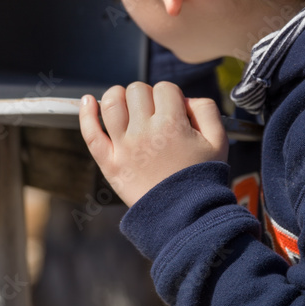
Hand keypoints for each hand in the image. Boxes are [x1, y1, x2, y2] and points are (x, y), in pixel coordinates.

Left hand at [79, 81, 228, 206]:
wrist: (185, 217)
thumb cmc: (202, 179)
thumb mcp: (218, 141)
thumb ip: (205, 110)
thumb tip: (184, 99)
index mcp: (173, 124)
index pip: (165, 88)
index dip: (171, 96)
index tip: (174, 111)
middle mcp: (145, 132)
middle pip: (136, 91)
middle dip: (146, 96)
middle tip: (154, 114)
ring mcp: (124, 147)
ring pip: (111, 103)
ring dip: (117, 97)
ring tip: (126, 105)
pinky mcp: (109, 163)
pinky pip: (90, 133)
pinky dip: (86, 113)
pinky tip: (87, 101)